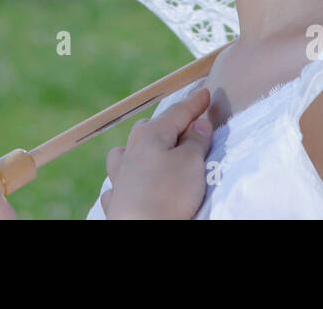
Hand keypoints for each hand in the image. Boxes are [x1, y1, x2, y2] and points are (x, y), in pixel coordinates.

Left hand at [102, 84, 214, 219]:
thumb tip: (198, 124)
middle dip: (168, 125)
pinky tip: (131, 184)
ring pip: (127, 152)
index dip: (193, 103)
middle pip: (149, 128)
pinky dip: (127, 178)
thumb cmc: (168, 194)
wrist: (140, 230)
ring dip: (141, 148)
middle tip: (188, 126)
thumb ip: (196, 141)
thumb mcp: (192, 163)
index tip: (204, 92)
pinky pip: (118, 182)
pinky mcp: (117, 201)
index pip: (176, 113)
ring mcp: (120, 176)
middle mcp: (131, 152)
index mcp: (150, 136)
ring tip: (155, 153)